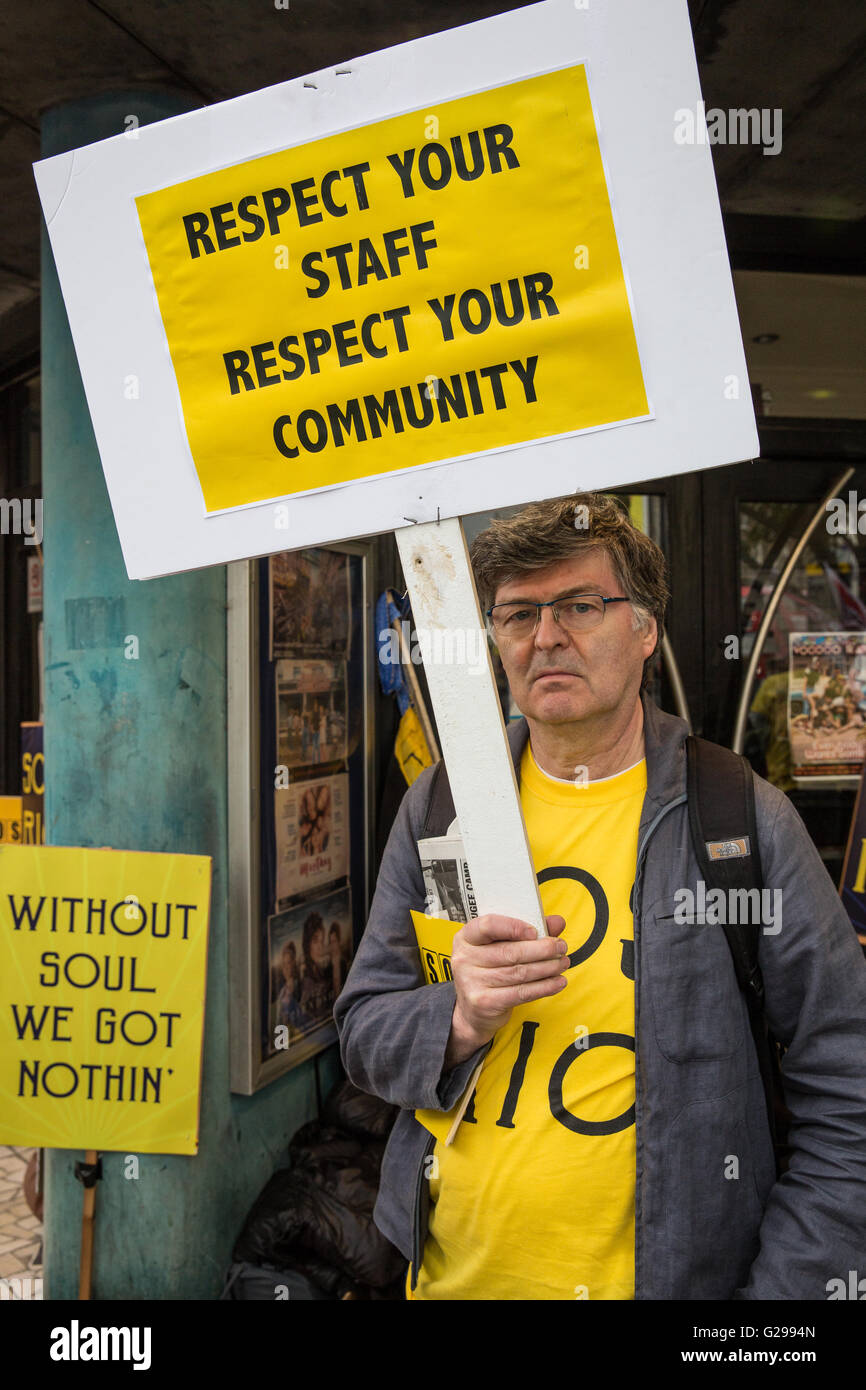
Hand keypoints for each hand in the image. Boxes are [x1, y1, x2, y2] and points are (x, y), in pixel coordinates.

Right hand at [445, 913, 568, 1068]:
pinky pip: (521, 993)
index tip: (535, 931)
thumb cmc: (488, 971)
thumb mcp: (500, 946)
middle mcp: (465, 959)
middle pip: (510, 952)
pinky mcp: (485, 1003)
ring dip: (547, 968)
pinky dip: (544, 987)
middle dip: (542, 949)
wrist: (472, 1010)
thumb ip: (527, 932)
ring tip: (562, 963)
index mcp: (466, 938)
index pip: (487, 925)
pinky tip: (557, 982)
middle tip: (560, 947)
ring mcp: (472, 982)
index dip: (513, 927)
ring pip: (519, 972)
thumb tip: (557, 922)